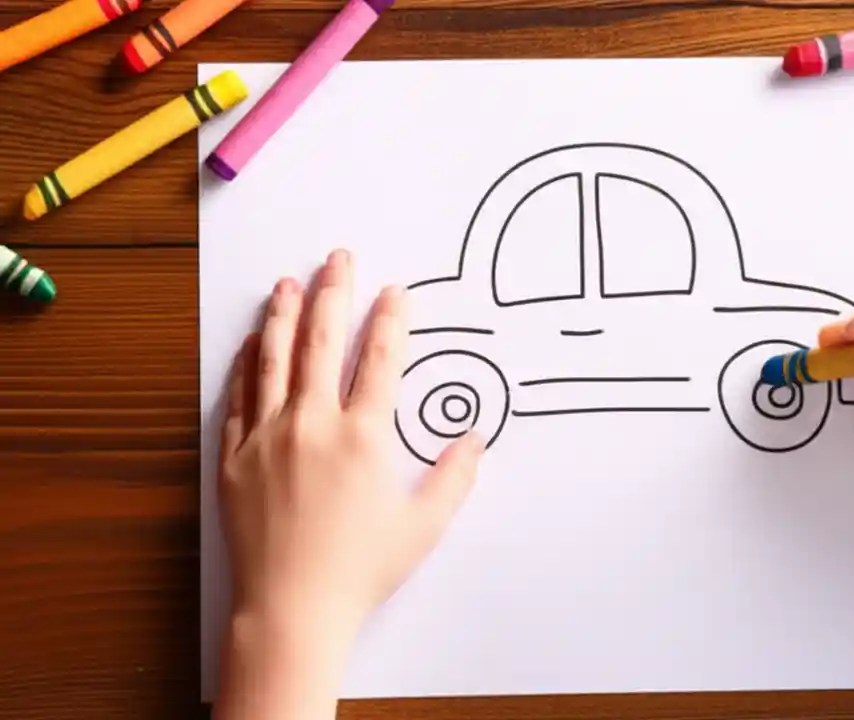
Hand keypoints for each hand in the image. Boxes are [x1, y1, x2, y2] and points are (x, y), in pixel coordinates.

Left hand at [219, 249, 482, 641]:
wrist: (291, 610)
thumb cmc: (361, 571)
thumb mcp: (423, 526)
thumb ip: (454, 477)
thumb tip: (474, 438)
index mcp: (363, 437)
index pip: (379, 359)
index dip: (390, 320)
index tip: (395, 291)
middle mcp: (312, 425)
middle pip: (321, 342)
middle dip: (334, 292)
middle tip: (338, 257)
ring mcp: (267, 438)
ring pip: (273, 360)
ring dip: (281, 315)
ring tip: (287, 282)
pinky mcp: (235, 460)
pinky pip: (237, 398)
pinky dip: (245, 365)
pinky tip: (249, 344)